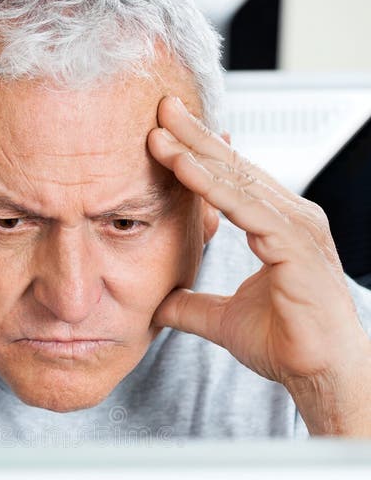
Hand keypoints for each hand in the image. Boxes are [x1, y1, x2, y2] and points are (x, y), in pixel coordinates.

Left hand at [147, 96, 370, 426]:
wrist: (319, 373)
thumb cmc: (288, 344)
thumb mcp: (222, 320)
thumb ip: (191, 307)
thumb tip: (161, 304)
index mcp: (277, 229)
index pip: (231, 183)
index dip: (197, 156)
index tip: (163, 134)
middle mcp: (290, 220)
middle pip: (235, 170)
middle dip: (195, 137)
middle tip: (161, 105)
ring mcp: (296, 230)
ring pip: (239, 182)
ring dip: (196, 154)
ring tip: (161, 130)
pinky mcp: (296, 247)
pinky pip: (248, 209)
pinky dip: (214, 187)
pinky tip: (184, 167)